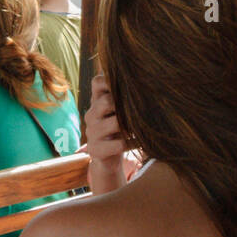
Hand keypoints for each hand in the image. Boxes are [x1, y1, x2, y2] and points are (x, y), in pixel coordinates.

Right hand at [85, 74, 134, 193]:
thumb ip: (124, 96)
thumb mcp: (117, 111)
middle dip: (125, 106)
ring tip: (142, 127)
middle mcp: (90, 115)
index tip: (130, 86)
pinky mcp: (96, 150)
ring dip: (132, 126)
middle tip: (140, 112)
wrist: (107, 159)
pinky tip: (140, 142)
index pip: (98, 82)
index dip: (111, 80)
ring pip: (115, 123)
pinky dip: (134, 143)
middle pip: (107, 101)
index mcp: (96, 102)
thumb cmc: (118, 130)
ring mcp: (91, 132)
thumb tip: (146, 77)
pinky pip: (119, 144)